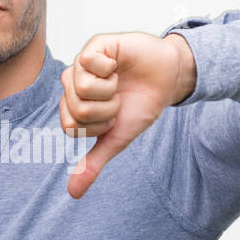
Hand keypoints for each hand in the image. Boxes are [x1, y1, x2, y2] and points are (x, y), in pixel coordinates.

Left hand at [59, 31, 194, 198]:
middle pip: (76, 110)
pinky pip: (87, 62)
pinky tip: (116, 66)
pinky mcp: (94, 46)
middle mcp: (72, 85)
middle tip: (118, 100)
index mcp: (73, 106)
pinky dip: (108, 69)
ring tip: (118, 83)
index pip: (71, 127)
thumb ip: (93, 164)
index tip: (112, 119)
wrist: (168, 79)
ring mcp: (81, 65)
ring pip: (80, 88)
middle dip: (106, 111)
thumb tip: (73, 193)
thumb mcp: (117, 139)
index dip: (97, 127)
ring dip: (109, 91)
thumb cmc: (141, 105)